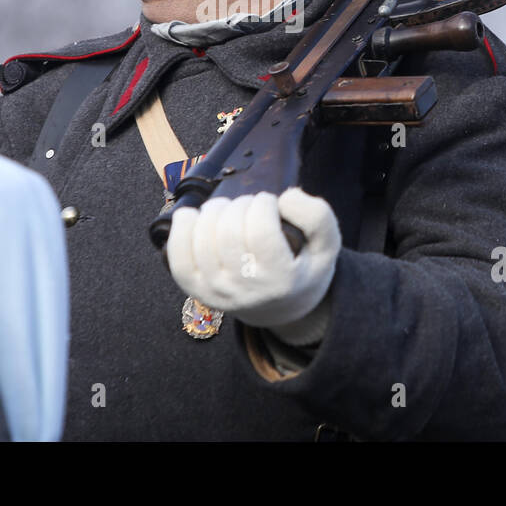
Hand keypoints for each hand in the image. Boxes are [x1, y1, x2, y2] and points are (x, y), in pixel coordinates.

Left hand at [166, 187, 340, 329]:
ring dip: (213, 210)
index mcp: (279, 280)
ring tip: (227, 209)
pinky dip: (181, 229)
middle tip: (250, 206)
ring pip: (202, 238)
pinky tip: (192, 216)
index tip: (269, 203)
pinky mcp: (195, 289)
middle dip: (239, 204)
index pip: (261, 231)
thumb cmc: (300, 268)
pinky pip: (178, 257)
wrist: (279, 307)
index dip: (263, 204)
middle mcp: (244, 290)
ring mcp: (215, 291)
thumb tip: (286, 198)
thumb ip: (317, 216)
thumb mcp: (327, 246)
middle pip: (228, 231)